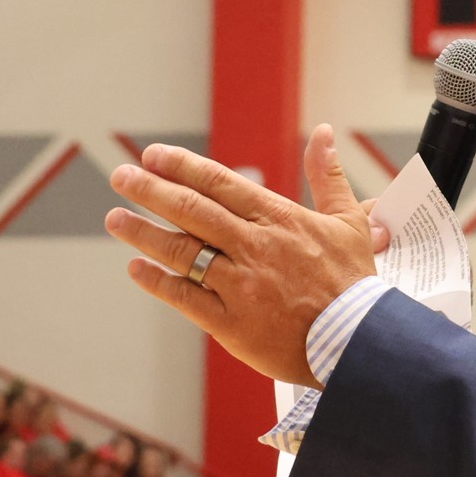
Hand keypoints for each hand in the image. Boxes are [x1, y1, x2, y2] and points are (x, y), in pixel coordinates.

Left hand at [105, 126, 377, 386]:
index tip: (152, 156)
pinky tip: (136, 269)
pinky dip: (158, 282)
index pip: (220, 184)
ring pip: (183, 252)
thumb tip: (322, 133)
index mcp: (280, 219)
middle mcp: (255, 247)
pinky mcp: (232, 324)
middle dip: (150, 190)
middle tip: (120, 177)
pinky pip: (186, 298)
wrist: (360, 343)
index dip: (182, 167)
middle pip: (192, 211)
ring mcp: (241, 286)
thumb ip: (328, 176)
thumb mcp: (349, 222)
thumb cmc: (354, 284)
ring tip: (115, 219)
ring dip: (144, 233)